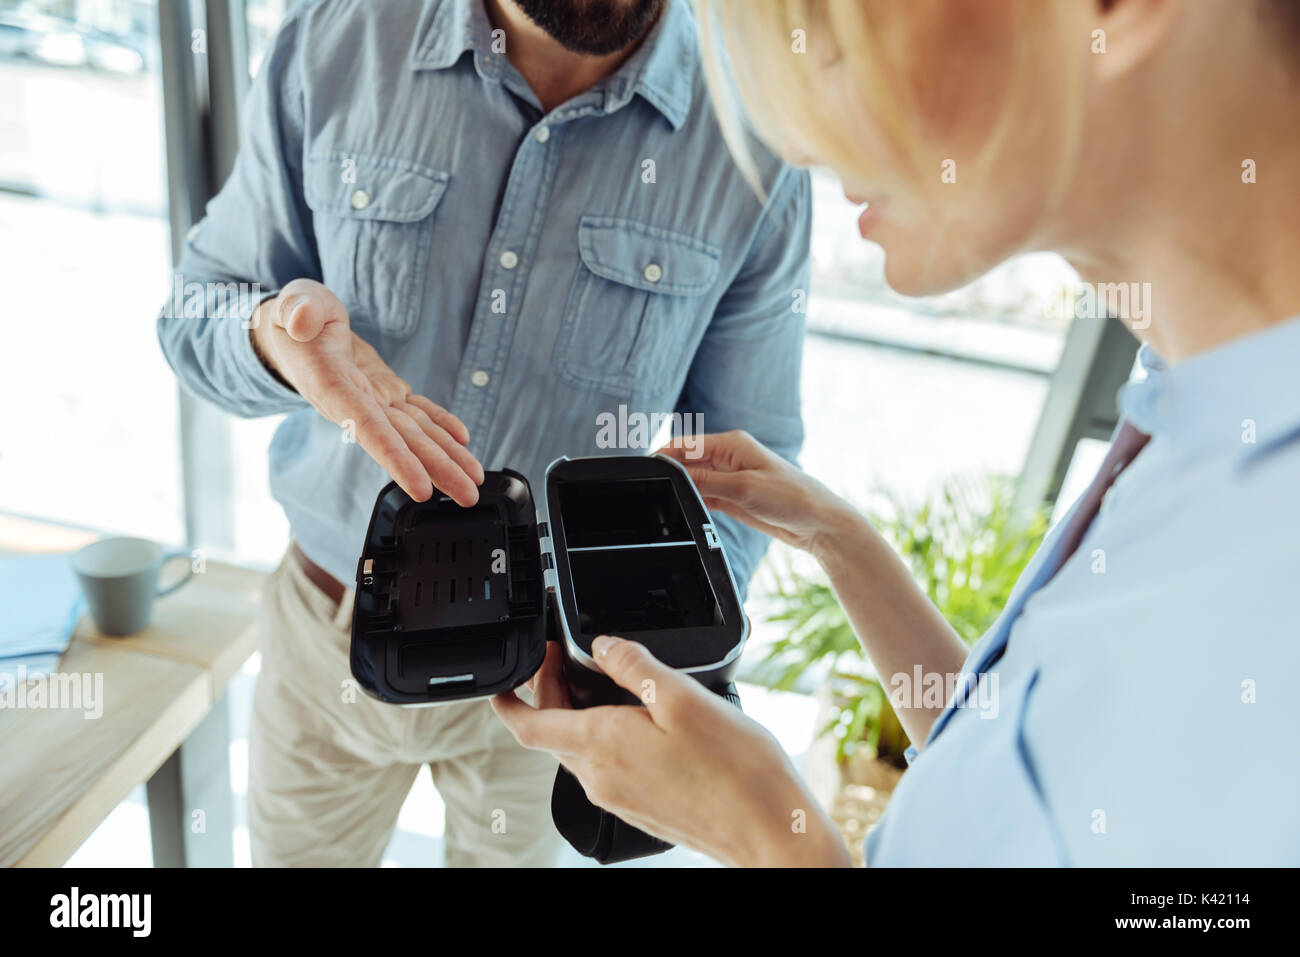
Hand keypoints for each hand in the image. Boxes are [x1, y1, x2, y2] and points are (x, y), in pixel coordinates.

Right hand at [251, 278, 482, 503]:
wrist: (294, 333)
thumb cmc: (294, 316)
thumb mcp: (293, 302)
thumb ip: (298, 308)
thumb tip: (301, 319)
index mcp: (331, 385)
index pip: (367, 427)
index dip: (395, 458)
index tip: (420, 488)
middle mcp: (355, 403)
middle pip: (401, 441)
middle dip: (436, 469)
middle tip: (468, 495)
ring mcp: (374, 400)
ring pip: (415, 433)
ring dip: (446, 458)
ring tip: (474, 481)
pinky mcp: (387, 392)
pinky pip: (418, 412)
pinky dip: (442, 425)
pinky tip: (463, 441)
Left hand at [494, 638, 850, 867]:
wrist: (770, 828)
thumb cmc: (735, 770)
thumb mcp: (682, 695)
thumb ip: (634, 665)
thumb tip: (602, 646)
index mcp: (600, 745)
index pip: (527, 726)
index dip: (509, 698)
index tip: (512, 674)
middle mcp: (600, 777)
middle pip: (553, 732)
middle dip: (552, 692)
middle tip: (570, 656)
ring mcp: (620, 796)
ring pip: (580, 748)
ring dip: (582, 713)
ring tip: (610, 680)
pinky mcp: (640, 805)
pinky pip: (607, 765)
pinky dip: (608, 735)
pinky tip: (642, 717)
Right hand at [657, 430, 858, 559]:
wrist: (817, 524)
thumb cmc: (791, 497)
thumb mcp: (743, 487)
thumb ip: (706, 479)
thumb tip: (674, 472)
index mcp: (731, 443)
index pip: (685, 444)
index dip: (663, 456)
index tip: (644, 471)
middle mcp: (728, 457)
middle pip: (686, 462)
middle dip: (671, 475)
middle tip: (652, 494)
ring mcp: (730, 478)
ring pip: (694, 481)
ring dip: (683, 491)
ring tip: (669, 505)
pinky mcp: (733, 498)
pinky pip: (705, 497)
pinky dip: (695, 503)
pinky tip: (687, 513)